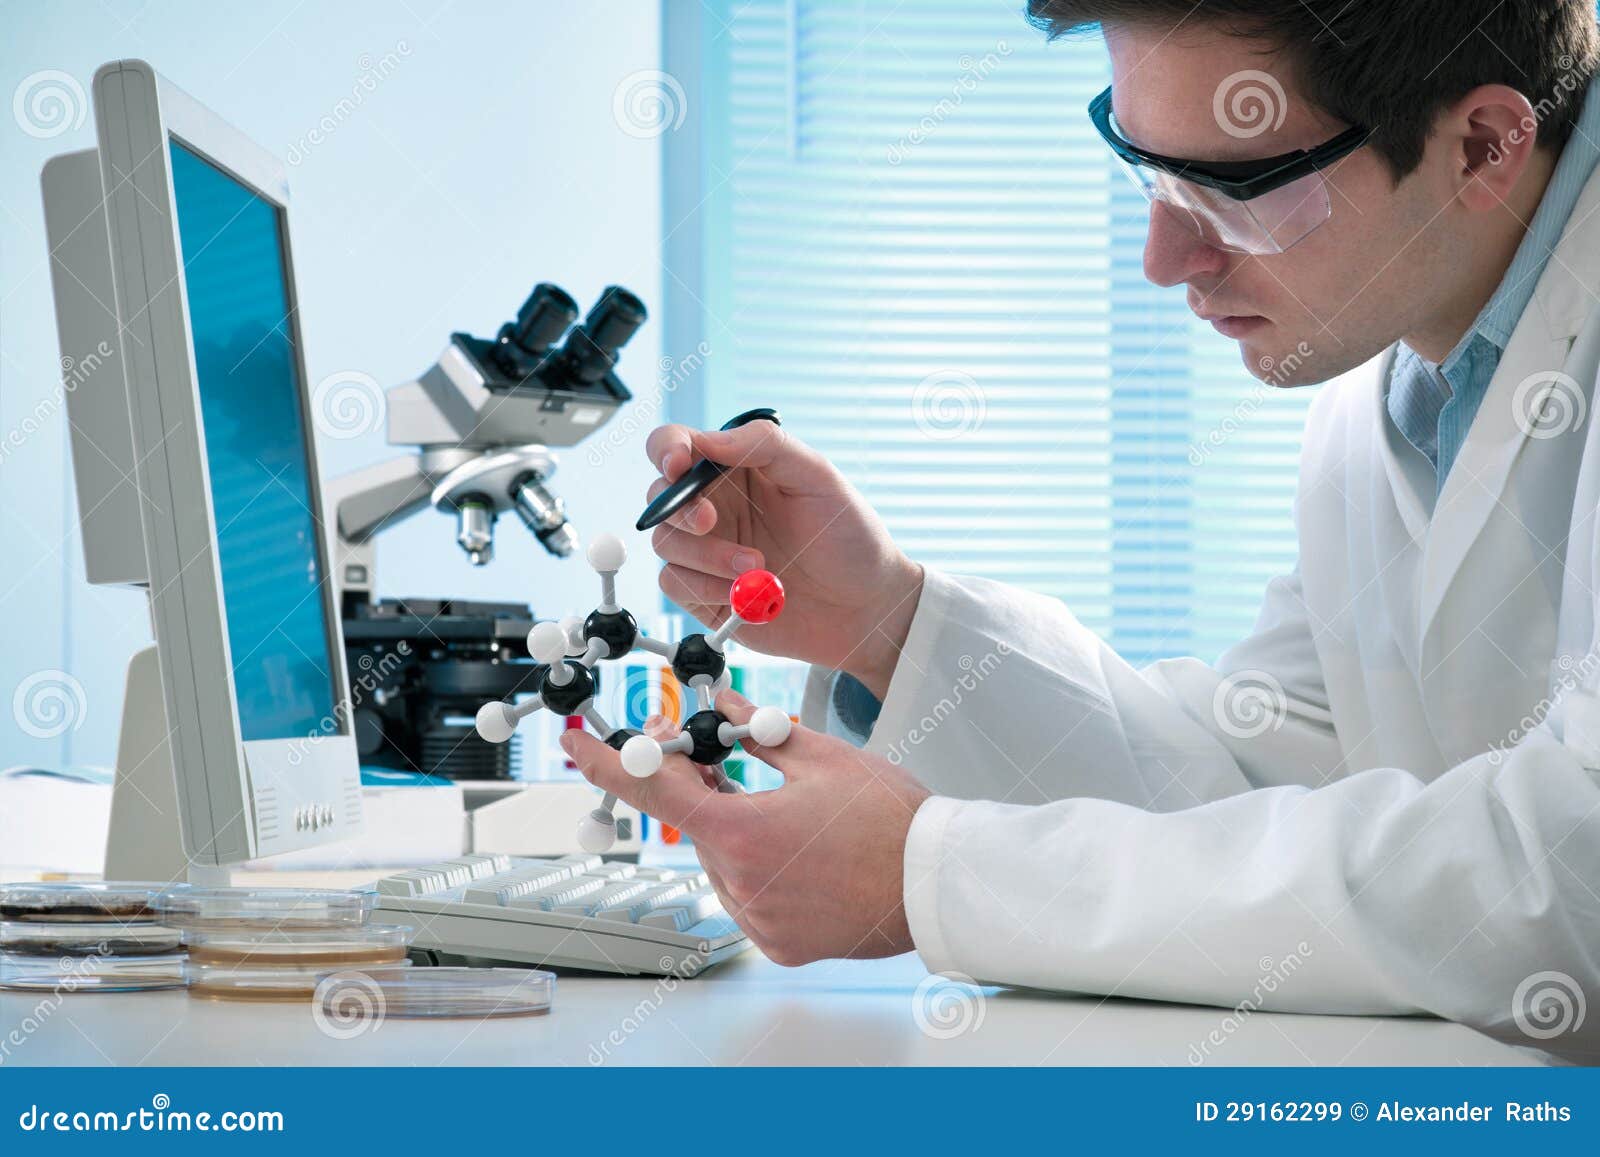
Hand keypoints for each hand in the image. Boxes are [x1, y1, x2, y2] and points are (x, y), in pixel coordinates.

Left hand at [561, 690, 931, 964]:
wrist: (938, 884)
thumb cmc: (891, 821)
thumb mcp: (822, 757)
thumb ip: (760, 731)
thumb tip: (726, 705)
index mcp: (742, 831)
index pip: (652, 793)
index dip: (607, 764)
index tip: (577, 743)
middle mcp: (740, 882)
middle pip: (692, 826)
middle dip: (700, 790)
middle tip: (719, 756)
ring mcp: (758, 919)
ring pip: (718, 863)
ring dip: (732, 832)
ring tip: (784, 812)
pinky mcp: (778, 944)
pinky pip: (747, 898)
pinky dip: (758, 872)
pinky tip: (798, 854)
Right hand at [644, 421, 921, 698]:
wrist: (865, 607)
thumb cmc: (850, 538)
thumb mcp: (819, 477)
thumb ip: (766, 446)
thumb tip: (711, 438)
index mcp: (736, 470)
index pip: (678, 445)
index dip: (666, 448)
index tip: (679, 464)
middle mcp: (716, 507)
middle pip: (659, 496)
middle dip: (679, 509)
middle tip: (710, 521)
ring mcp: (708, 551)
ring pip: (664, 543)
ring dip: (705, 556)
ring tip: (756, 568)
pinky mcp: (706, 594)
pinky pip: (675, 584)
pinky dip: (704, 588)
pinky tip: (744, 595)